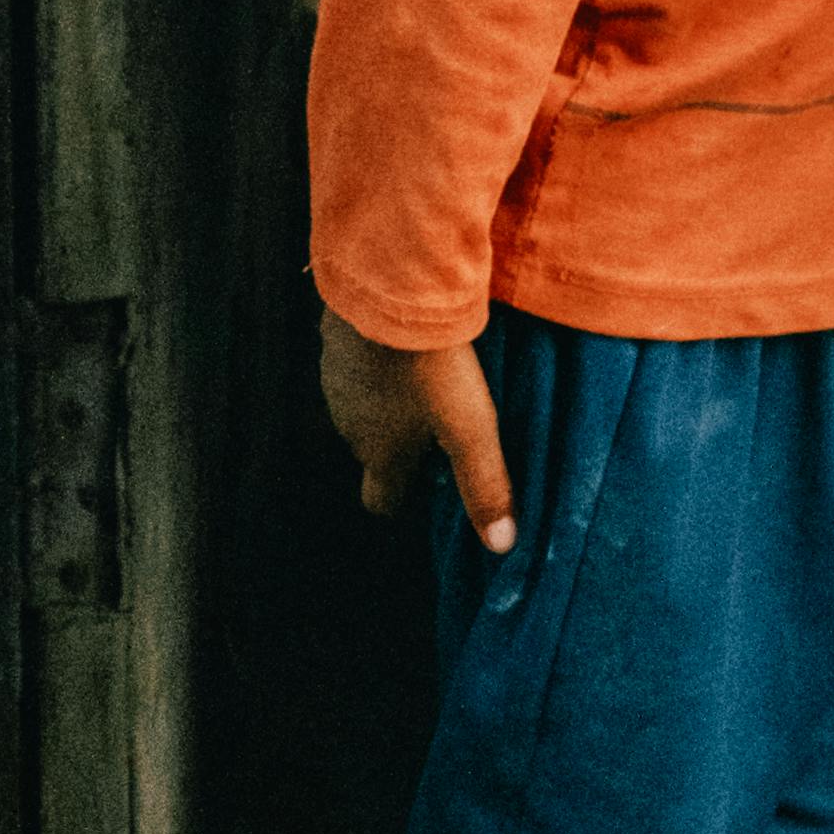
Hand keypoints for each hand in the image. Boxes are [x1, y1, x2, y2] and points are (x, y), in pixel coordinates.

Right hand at [318, 310, 516, 549]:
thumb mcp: (470, 427)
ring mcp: (335, 382)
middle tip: (445, 420)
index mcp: (380, 454)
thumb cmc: (431, 365)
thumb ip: (485, 484)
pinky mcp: (332, 341)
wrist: (385, 288)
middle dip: (403, 444)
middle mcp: (349, 426)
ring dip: (389, 400)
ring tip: (429, 374)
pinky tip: (403, 339)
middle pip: (374, 451)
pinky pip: (354, 363)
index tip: (432, 480)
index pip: (379, 501)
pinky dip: (375, 360)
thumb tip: (501, 546)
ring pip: (363, 406)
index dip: (403, 497)